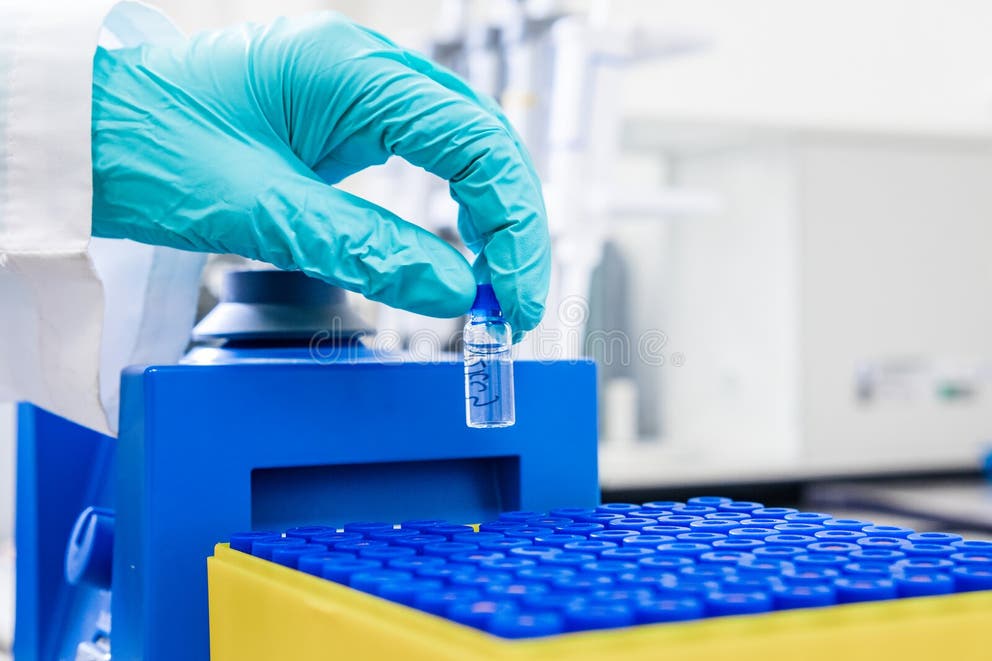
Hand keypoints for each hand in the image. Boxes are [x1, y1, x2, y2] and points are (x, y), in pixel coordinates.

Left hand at [91, 12, 549, 332]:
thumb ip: (364, 249)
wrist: (89, 125)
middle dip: (513, 227)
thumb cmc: (149, 142)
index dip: (512, 225)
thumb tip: (454, 293)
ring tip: (495, 287)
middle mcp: (368, 70)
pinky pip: (426, 158)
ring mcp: (360, 92)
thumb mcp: (259, 208)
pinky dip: (454, 208)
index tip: (512, 298)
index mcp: (352, 71)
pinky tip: (460, 249)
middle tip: (513, 304)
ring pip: (464, 150)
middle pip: (484, 141)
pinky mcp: (346, 120)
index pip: (476, 141)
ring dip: (491, 219)